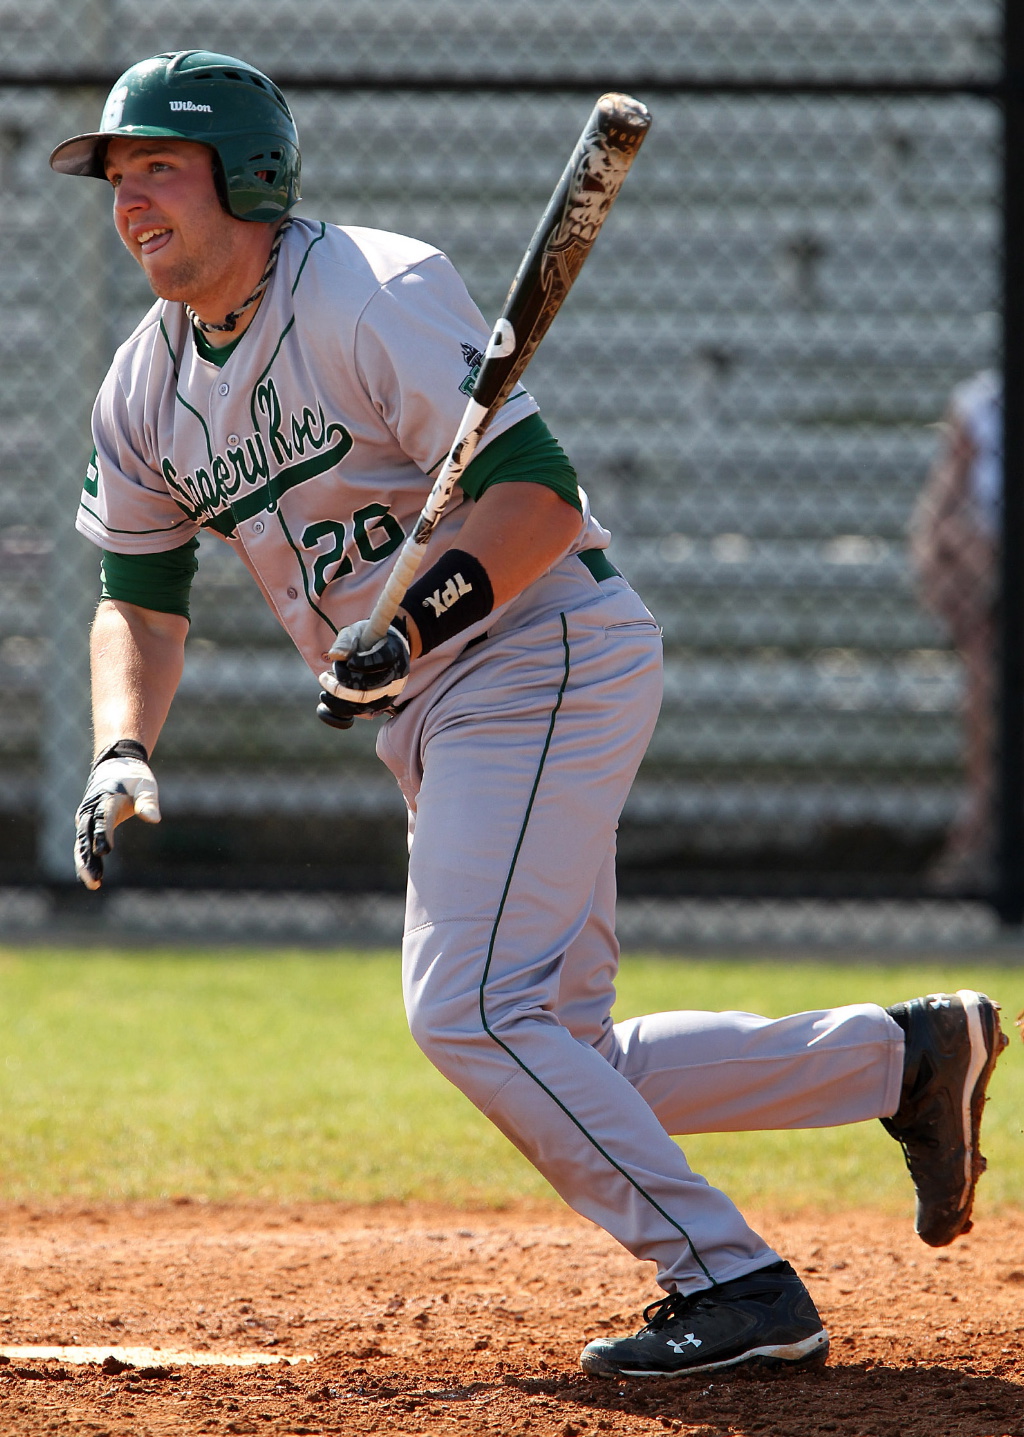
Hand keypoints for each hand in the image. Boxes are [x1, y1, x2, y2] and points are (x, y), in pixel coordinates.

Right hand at [74, 741, 160, 889]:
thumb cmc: (133, 778)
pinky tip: (91, 880)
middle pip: (86, 835)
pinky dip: (85, 861)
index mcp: (106, 798)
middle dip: (88, 857)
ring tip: (93, 884)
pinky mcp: (87, 825)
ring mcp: (86, 818)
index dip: (102, 834)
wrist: (114, 768)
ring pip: (81, 843)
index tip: (104, 851)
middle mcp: (91, 809)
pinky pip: (83, 845)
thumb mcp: (145, 785)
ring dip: (85, 863)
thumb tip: (154, 819)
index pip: (102, 818)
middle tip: (94, 877)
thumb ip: (148, 801)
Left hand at [316, 620, 410, 728]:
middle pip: (371, 686)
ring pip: (366, 703)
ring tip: (324, 689)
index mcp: (394, 651)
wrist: (383, 648)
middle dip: (343, 684)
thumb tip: (334, 655)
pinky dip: (343, 708)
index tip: (347, 662)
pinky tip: (328, 700)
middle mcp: (398, 674)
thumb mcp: (357, 632)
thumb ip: (346, 641)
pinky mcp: (382, 703)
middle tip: (324, 676)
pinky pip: (363, 712)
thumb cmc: (367, 637)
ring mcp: (392, 692)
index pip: (382, 660)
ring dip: (340, 698)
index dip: (364, 663)